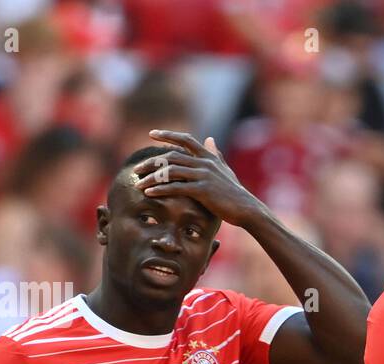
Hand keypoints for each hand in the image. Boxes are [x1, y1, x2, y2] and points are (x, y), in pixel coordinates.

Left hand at [131, 130, 258, 224]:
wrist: (246, 209)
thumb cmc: (235, 192)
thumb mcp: (225, 170)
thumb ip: (215, 154)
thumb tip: (210, 139)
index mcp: (208, 156)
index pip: (185, 140)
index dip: (168, 135)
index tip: (152, 134)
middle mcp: (205, 163)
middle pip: (172, 156)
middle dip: (152, 162)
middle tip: (137, 169)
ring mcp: (203, 176)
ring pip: (171, 172)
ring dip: (152, 178)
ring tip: (138, 184)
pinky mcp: (203, 190)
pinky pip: (176, 188)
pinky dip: (160, 190)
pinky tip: (149, 193)